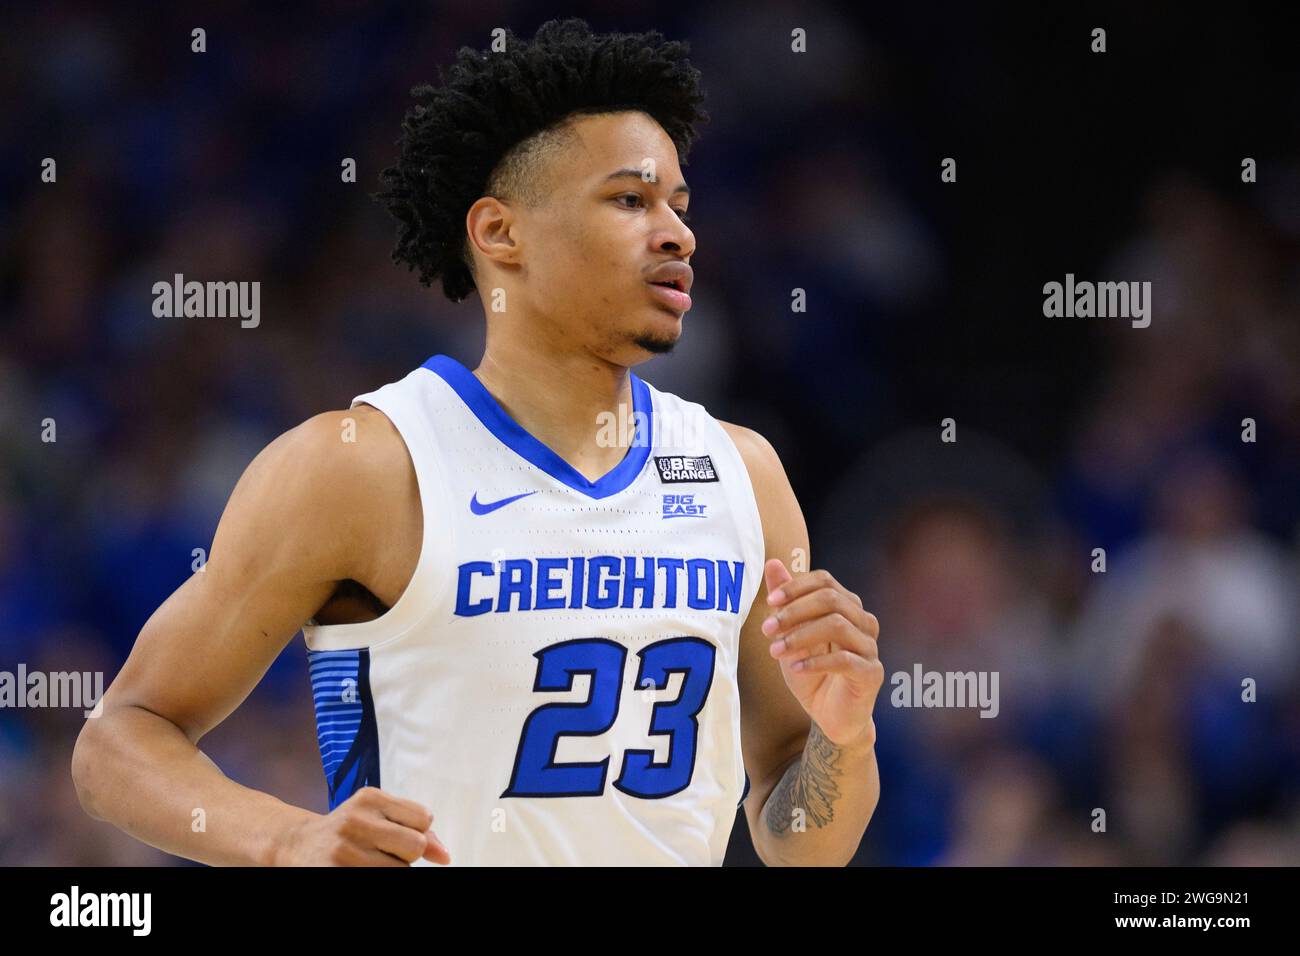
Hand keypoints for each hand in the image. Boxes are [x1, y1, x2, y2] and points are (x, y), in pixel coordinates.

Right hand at [276, 786, 450, 865]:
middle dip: (405, 854)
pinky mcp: (334, 872)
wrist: (297, 844)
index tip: (393, 834)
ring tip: (366, 862)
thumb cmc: (347, 831)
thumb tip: (445, 856)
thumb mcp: (378, 816)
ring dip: (389, 870)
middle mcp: (355, 820)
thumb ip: (416, 829)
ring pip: (399, 871)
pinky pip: (380, 880)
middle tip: (380, 852)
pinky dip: (374, 877)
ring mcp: (343, 850)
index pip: (424, 819)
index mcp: (370, 798)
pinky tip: (359, 869)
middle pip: (415, 846)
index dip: (415, 831)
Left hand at [763, 559, 883, 747]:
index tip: (770, 603)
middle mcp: (863, 621)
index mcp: (847, 607)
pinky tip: (795, 669)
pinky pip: (844, 660)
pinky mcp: (871, 673)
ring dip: (800, 636)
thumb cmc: (812, 671)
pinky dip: (815, 662)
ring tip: (776, 651)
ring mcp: (870, 647)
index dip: (796, 587)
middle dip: (794, 611)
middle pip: (831, 599)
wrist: (829, 715)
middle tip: (767, 629)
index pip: (825, 581)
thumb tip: (773, 563)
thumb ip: (785, 601)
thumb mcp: (791, 635)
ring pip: (837, 625)